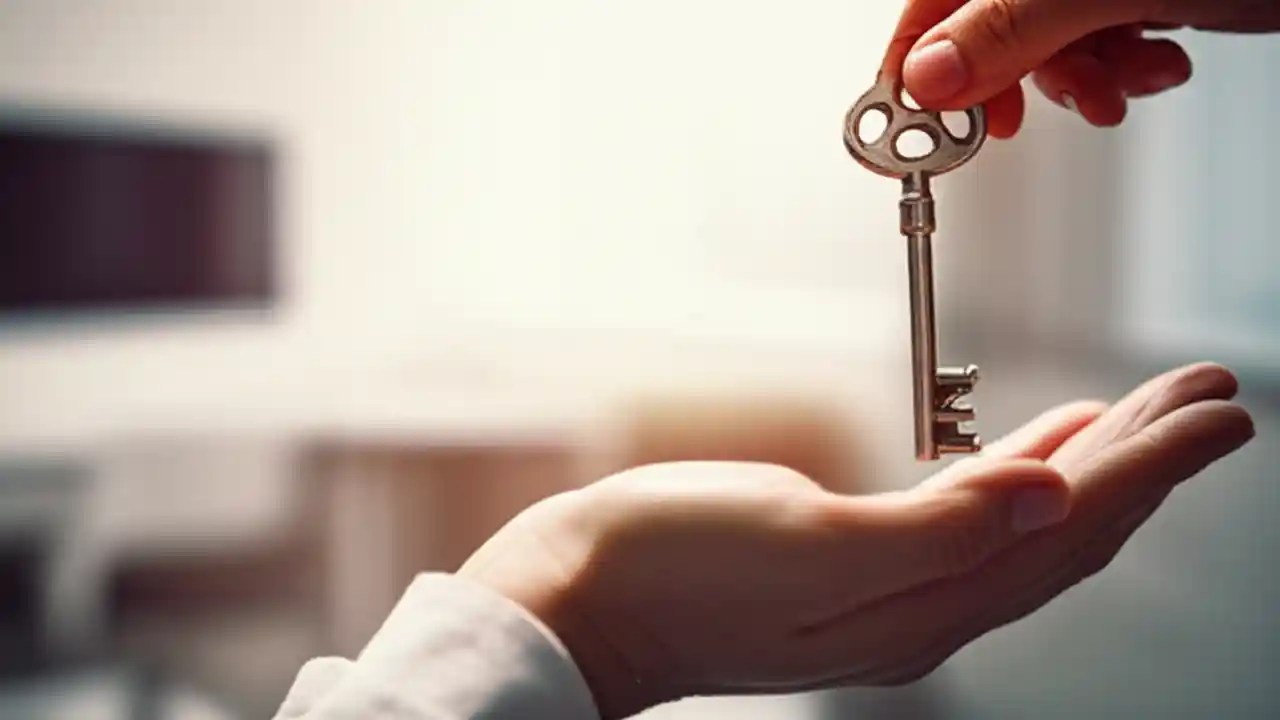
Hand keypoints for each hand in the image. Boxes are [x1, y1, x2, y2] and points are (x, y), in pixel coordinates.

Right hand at [458, 363, 1252, 717]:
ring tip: (1142, 417)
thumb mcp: (803, 543)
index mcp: (922, 602)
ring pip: (1026, 528)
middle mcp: (922, 608)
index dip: (1152, 465)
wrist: (578, 600)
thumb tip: (1049, 496)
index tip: (1218, 408)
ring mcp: (887, 593)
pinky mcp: (851, 569)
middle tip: (1208, 397)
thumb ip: (935, 529)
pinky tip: (1029, 453)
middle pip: (1066, 531)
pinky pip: (971, 525)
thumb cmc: (670, 567)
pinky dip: (1018, 482)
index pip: (1070, 527)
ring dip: (1091, 468)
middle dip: (1144, 461)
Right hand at [885, 0, 1279, 136]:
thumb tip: (927, 77)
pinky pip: (1101, 44)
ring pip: (1048, 45)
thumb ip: (1008, 28)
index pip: (929, 2)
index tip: (921, 120)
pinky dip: (1127, 68)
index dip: (918, 61)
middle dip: (1018, 79)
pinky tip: (1158, 60)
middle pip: (985, 28)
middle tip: (1019, 118)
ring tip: (1120, 84)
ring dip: (1084, 80)